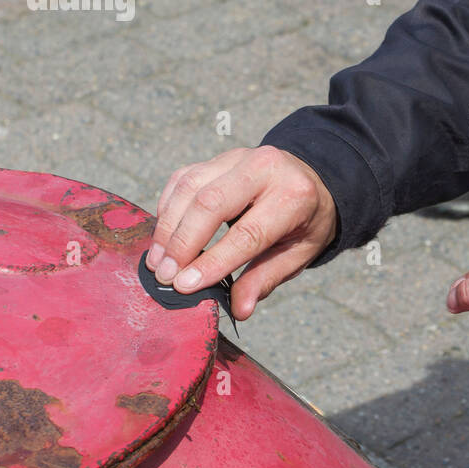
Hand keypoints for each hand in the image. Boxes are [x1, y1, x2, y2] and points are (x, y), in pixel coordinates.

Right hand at [147, 146, 338, 320]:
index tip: (185, 285)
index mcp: (293, 196)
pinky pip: (182, 178)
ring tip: (157, 261)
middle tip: (165, 275)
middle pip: (211, 203)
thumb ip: (266, 279)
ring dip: (168, 228)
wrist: (310, 180)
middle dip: (183, 243)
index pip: (247, 232)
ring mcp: (237, 157)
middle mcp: (264, 168)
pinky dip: (168, 208)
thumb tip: (240, 310)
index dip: (214, 260)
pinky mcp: (217, 158)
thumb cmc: (304, 222)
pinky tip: (163, 236)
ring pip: (190, 187)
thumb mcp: (298, 254)